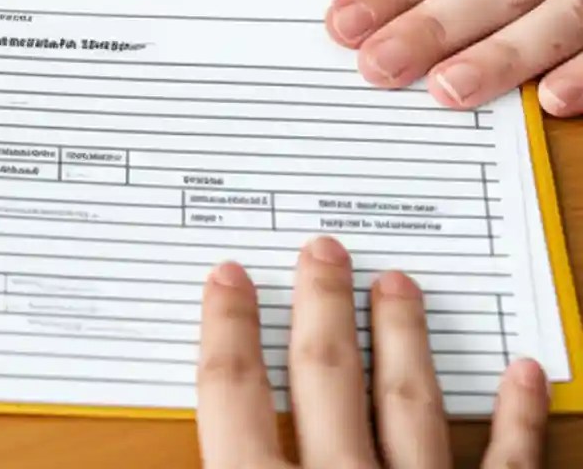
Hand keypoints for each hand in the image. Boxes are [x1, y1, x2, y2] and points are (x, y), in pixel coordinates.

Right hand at [196, 236, 549, 467]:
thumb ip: (221, 468)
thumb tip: (178, 454)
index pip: (234, 393)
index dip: (226, 328)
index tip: (228, 277)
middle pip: (324, 375)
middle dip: (320, 306)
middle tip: (323, 252)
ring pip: (407, 403)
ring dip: (401, 336)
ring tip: (397, 284)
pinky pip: (506, 465)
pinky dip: (516, 418)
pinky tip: (521, 375)